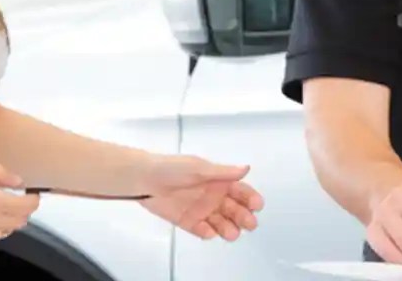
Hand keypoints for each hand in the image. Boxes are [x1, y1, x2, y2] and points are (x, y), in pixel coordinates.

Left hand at [137, 154, 264, 240]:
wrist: (144, 179)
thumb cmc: (171, 168)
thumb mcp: (199, 167)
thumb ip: (222, 172)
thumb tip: (245, 168)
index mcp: (218, 180)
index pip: (240, 191)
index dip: (250, 198)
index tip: (257, 205)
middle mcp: (213, 196)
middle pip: (234, 209)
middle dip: (243, 216)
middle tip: (249, 223)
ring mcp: (201, 209)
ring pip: (221, 222)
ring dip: (228, 228)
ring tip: (231, 233)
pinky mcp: (188, 221)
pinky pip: (201, 230)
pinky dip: (207, 232)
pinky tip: (210, 232)